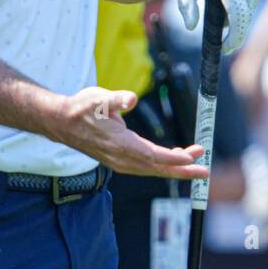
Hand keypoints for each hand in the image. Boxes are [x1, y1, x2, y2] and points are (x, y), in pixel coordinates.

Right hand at [54, 87, 209, 177]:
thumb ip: (116, 99)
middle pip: (157, 168)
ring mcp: (119, 162)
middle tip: (205, 170)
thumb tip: (130, 99)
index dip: (173, 158)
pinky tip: (174, 159)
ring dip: (175, 168)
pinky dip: (163, 165)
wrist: (62, 122)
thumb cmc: (82, 108)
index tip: (192, 158)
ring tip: (196, 162)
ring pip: (152, 169)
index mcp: (120, 144)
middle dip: (182, 170)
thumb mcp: (98, 98)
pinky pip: (146, 167)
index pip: (152, 155)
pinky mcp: (119, 161)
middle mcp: (121, 158)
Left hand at [174, 0, 265, 54]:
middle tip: (224, 43)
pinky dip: (244, 3)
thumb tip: (191, 26)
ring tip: (222, 15)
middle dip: (236, 30)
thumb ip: (186, 4)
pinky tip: (230, 2)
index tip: (226, 48)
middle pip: (246, 13)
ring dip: (239, 14)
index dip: (235, 36)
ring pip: (251, 6)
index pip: (238, 14)